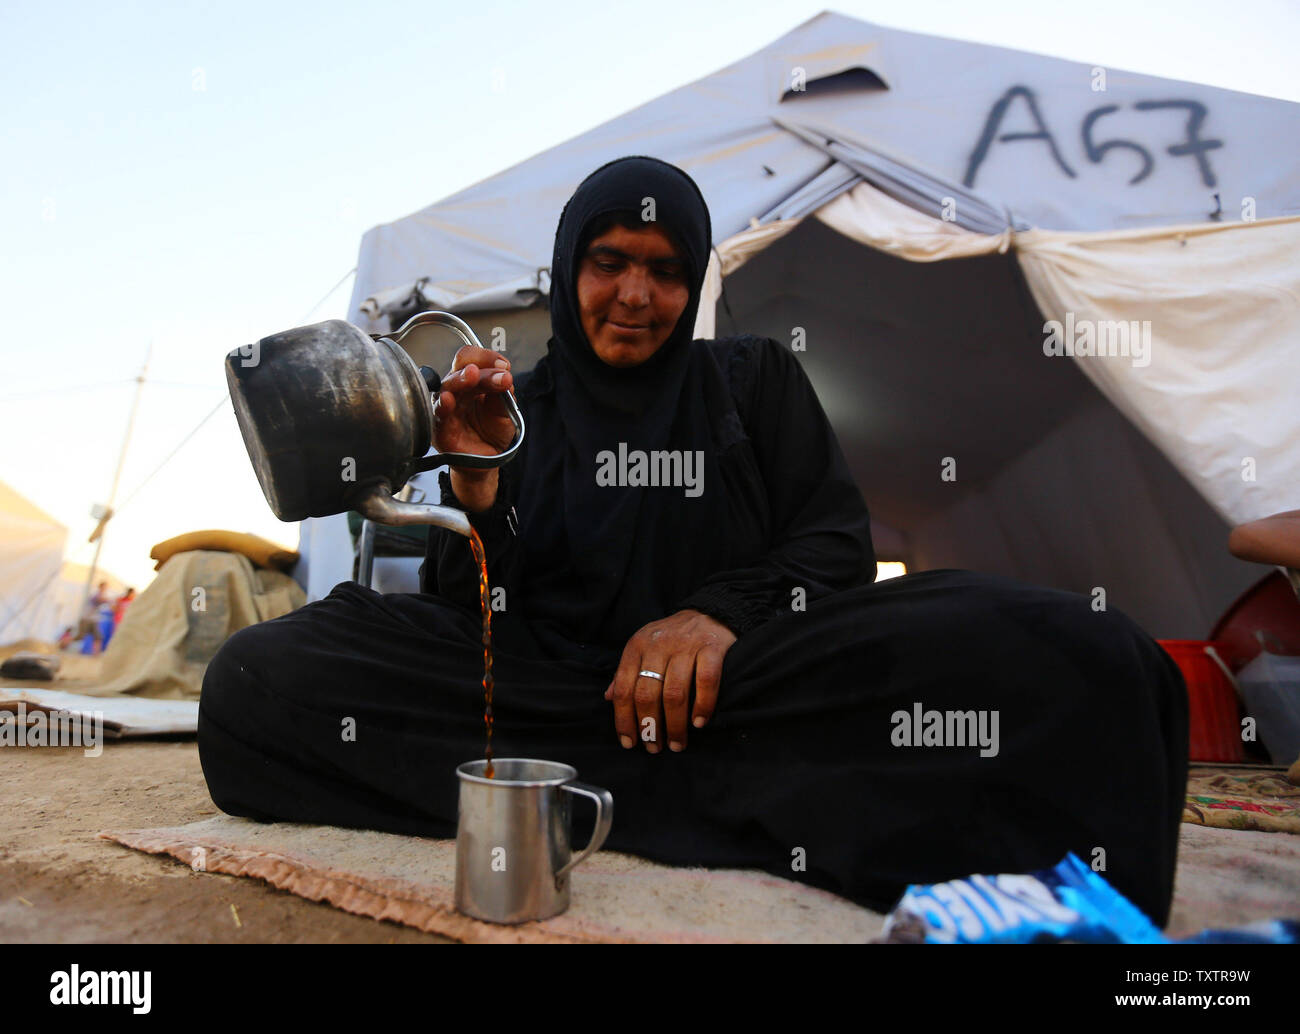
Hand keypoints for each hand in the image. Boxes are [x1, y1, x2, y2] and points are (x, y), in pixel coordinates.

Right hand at [434, 346, 513, 510]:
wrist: (489, 460)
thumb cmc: (492, 432)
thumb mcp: (505, 411)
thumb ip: (504, 393)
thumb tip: (504, 373)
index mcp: (472, 381)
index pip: (472, 358)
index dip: (487, 357)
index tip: (504, 366)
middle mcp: (457, 390)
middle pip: (460, 369)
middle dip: (480, 367)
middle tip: (498, 372)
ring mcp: (447, 408)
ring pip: (448, 387)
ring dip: (460, 379)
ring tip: (473, 375)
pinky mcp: (440, 428)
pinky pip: (438, 414)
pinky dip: (443, 406)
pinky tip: (449, 400)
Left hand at [603, 609, 735, 752]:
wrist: (710, 612)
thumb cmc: (673, 637)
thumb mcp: (644, 648)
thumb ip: (626, 672)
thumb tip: (608, 698)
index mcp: (637, 646)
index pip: (623, 688)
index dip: (624, 719)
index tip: (629, 742)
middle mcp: (658, 645)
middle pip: (647, 694)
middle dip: (650, 727)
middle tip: (655, 747)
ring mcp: (685, 646)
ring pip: (675, 693)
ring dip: (675, 724)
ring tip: (677, 744)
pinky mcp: (711, 648)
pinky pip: (705, 682)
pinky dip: (702, 705)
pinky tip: (699, 723)